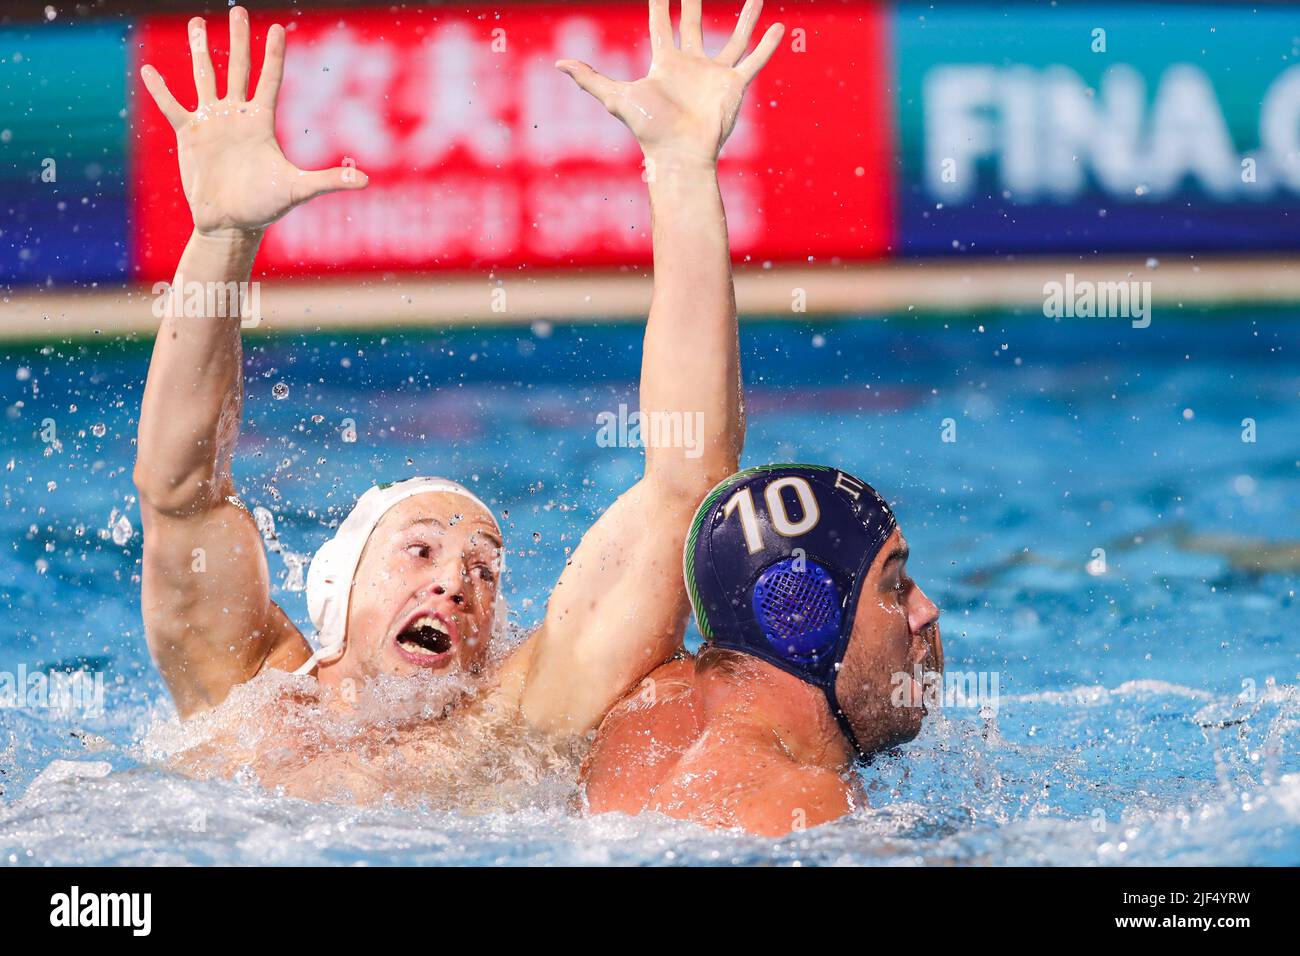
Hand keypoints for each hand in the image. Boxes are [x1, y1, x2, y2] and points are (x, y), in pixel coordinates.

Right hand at [140, 6, 366, 237]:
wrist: (232, 223)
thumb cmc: (266, 206)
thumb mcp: (299, 190)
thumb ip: (329, 180)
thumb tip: (365, 181)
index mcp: (261, 122)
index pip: (270, 80)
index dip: (273, 55)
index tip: (277, 28)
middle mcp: (236, 115)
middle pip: (238, 68)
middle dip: (239, 40)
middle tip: (238, 10)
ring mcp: (211, 122)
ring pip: (205, 77)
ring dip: (199, 51)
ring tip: (196, 22)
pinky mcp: (189, 135)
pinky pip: (172, 107)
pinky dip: (160, 90)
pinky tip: (149, 70)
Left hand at [557, 0, 782, 166]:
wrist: (680, 156)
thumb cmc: (649, 130)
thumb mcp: (616, 98)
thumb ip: (590, 79)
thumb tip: (557, 63)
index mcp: (665, 62)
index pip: (662, 21)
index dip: (662, 0)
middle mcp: (692, 64)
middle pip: (694, 21)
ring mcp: (715, 74)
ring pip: (733, 36)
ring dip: (745, 16)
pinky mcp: (735, 85)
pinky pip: (754, 60)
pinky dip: (768, 46)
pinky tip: (780, 26)